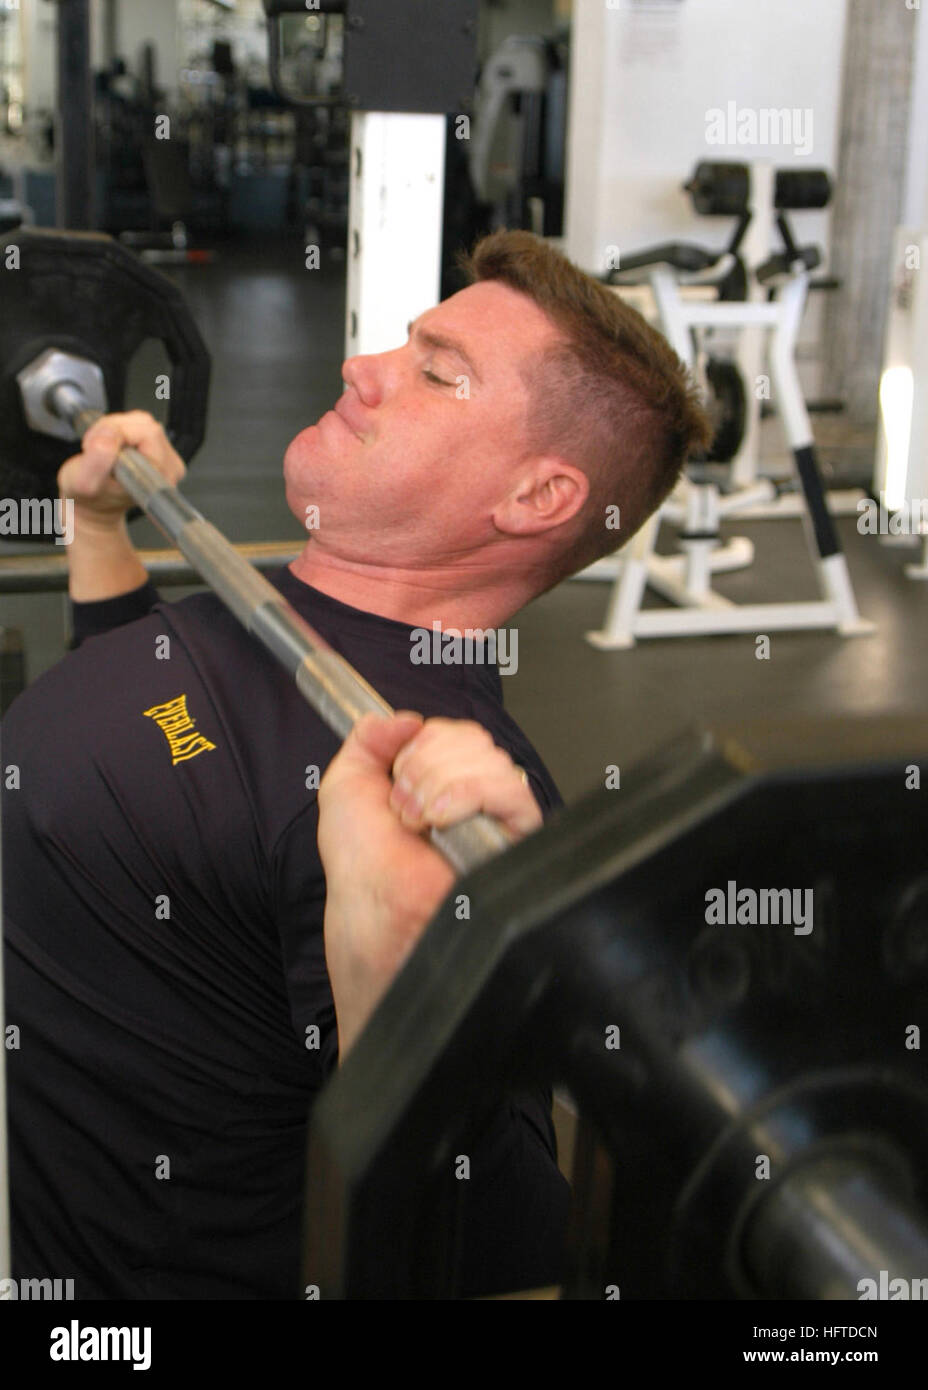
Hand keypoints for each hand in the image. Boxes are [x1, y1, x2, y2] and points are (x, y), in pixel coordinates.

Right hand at [58, 410, 185, 531]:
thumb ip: (97, 460)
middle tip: (95, 447)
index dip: (117, 433)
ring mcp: (166, 458)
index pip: (146, 433)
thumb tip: (110, 434)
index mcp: (159, 479)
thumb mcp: (83, 483)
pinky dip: (119, 429)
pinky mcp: (158, 447)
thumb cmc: (91, 499)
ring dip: (114, 428)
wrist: (95, 506)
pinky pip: (138, 423)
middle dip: (113, 428)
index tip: (97, 449)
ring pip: (140, 420)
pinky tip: (110, 446)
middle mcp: (170, 469)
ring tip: (100, 448)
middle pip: (144, 423)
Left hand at [317, 712, 541, 1058]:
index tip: (397, 770)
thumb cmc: (362, 866)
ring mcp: (495, 815)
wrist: (378, 907)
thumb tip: (401, 717)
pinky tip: (441, 820)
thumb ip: (367, 738)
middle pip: (472, 737)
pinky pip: (512, 790)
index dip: (423, 742)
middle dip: (426, 763)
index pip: (453, 730)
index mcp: (435, 781)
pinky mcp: (516, 835)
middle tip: (404, 804)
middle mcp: (469, 795)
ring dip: (440, 782)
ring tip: (420, 820)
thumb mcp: (345, 786)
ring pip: (490, 758)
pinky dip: (467, 794)